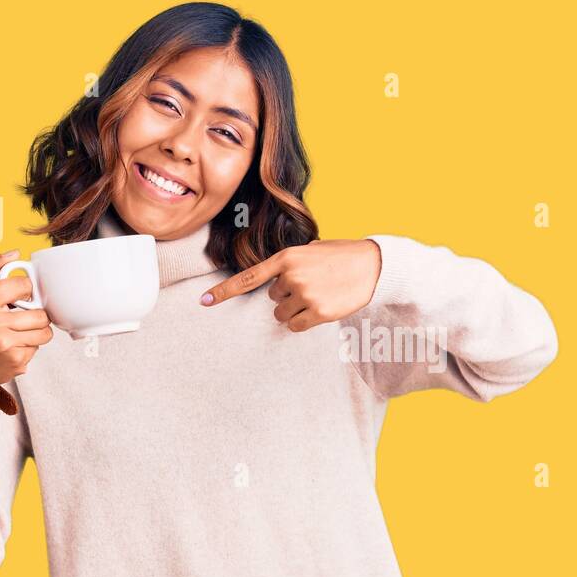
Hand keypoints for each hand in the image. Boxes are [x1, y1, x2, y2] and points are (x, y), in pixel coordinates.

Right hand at [0, 250, 54, 401]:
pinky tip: (13, 348)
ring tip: (17, 333)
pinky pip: (38, 347)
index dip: (26, 291)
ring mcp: (4, 342)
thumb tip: (15, 253)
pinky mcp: (15, 360)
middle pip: (40, 312)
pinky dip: (30, 347)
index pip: (24, 285)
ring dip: (36, 333)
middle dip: (34, 316)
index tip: (18, 297)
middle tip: (18, 320)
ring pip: (45, 331)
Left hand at [199, 238, 381, 331]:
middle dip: (288, 295)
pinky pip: (297, 326)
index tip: (203, 302)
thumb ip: (291, 264)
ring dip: (296, 309)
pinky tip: (322, 308)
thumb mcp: (312, 250)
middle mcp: (292, 276)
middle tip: (312, 285)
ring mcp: (305, 295)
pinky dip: (305, 321)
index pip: (248, 278)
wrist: (373, 265)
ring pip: (283, 314)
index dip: (224, 292)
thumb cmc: (342, 256)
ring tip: (319, 295)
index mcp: (286, 258)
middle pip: (273, 298)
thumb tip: (277, 284)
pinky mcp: (318, 312)